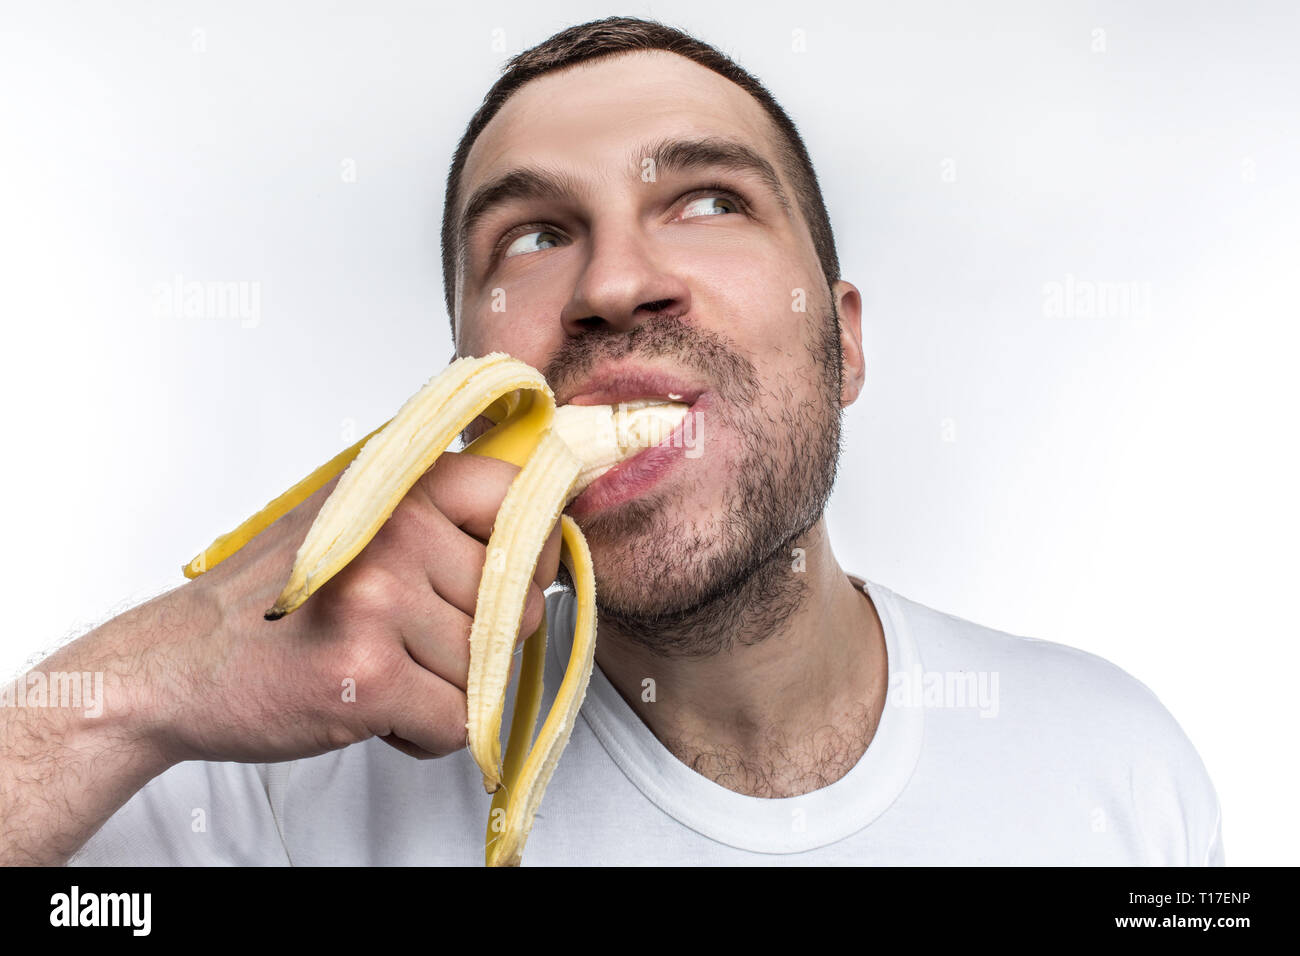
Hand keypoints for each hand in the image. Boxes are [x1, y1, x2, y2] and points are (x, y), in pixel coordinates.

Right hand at [154, 451, 561, 765]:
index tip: (508, 577)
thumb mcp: (353, 521)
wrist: (177, 663)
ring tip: (380, 671)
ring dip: (443, 689)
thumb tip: (540, 533)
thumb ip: (437, 515)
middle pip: (514, 603)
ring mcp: (382, 601)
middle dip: (478, 640)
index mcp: (398, 486)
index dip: (529, 550)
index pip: (518, 498)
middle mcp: (395, 532)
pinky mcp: (370, 674)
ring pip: (487, 669)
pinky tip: (375, 708)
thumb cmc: (272, 599)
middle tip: (411, 641)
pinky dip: (423, 733)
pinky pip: (457, 720)